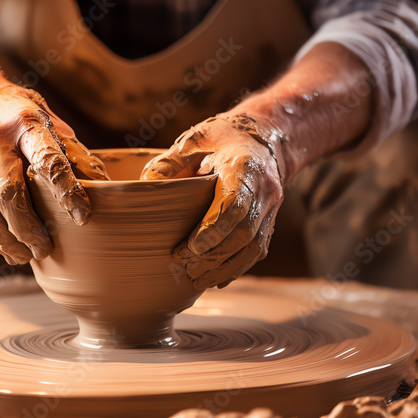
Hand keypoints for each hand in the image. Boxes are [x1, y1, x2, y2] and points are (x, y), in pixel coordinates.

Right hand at [0, 80, 108, 264]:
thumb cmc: (14, 111)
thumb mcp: (45, 116)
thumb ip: (69, 149)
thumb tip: (103, 186)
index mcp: (24, 123)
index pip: (47, 160)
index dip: (67, 192)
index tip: (83, 217)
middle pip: (8, 194)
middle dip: (29, 228)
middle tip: (46, 248)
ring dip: (8, 241)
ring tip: (28, 255)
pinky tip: (8, 248)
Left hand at [141, 114, 285, 288]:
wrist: (268, 138)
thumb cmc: (227, 137)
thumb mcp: (198, 137)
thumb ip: (173, 160)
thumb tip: (146, 183)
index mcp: (246, 167)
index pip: (235, 204)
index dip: (215, 229)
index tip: (191, 247)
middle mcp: (265, 191)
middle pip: (244, 233)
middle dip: (215, 255)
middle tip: (184, 267)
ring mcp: (271, 208)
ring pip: (253, 247)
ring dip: (225, 267)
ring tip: (195, 280)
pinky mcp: (269, 221)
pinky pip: (257, 251)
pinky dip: (237, 267)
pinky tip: (216, 279)